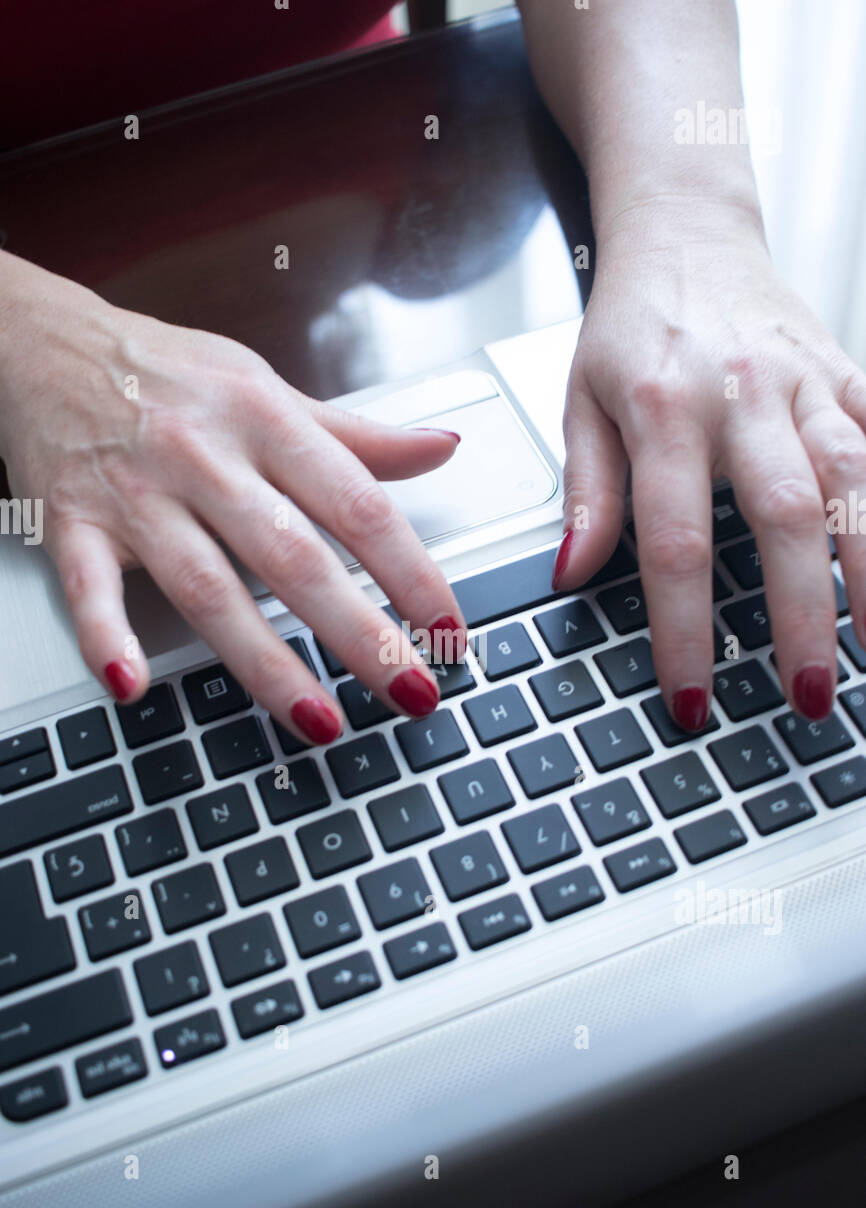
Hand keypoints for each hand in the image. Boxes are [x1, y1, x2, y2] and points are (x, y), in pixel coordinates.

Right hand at [0, 255, 466, 742]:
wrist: (42, 341)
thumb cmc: (167, 372)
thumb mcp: (267, 388)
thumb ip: (354, 435)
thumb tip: (442, 446)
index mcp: (266, 420)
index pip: (356, 504)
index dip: (411, 571)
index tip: (449, 627)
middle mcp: (207, 457)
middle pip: (295, 557)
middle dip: (361, 633)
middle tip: (412, 692)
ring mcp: (138, 494)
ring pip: (210, 587)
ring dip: (266, 662)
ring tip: (320, 720)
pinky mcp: (73, 523)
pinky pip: (91, 588)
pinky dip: (108, 638)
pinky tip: (132, 686)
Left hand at [554, 199, 865, 727]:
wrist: (686, 228)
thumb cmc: (631, 325)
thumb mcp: (581, 401)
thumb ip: (588, 491)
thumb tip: (574, 574)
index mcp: (663, 410)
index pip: (673, 542)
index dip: (684, 631)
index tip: (694, 699)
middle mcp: (742, 395)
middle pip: (782, 516)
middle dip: (801, 616)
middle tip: (809, 697)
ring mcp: (804, 382)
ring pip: (856, 477)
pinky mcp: (845, 372)